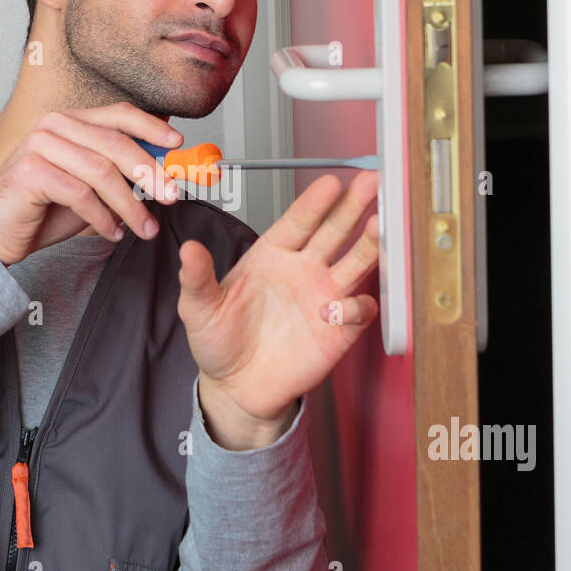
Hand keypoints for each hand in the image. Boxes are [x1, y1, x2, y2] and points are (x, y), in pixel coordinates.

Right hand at [0, 102, 182, 265]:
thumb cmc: (44, 208)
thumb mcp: (90, 186)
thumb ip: (119, 171)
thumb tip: (164, 169)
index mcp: (71, 120)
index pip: (119, 114)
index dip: (152, 128)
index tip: (178, 144)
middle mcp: (54, 125)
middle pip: (115, 143)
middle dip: (150, 172)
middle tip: (171, 197)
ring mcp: (39, 145)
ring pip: (101, 171)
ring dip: (130, 205)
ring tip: (144, 228)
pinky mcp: (30, 171)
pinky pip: (80, 194)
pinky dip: (102, 217)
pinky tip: (112, 232)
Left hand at [177, 170, 380, 448]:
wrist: (236, 388)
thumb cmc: (219, 342)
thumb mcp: (199, 308)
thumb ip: (198, 278)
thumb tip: (187, 248)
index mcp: (272, 254)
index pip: (299, 221)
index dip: (315, 202)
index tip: (332, 182)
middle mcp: (304, 268)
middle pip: (335, 231)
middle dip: (354, 206)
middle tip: (372, 183)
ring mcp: (325, 296)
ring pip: (356, 262)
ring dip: (371, 244)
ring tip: (382, 225)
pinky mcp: (340, 329)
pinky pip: (359, 309)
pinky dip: (357, 305)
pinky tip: (341, 307)